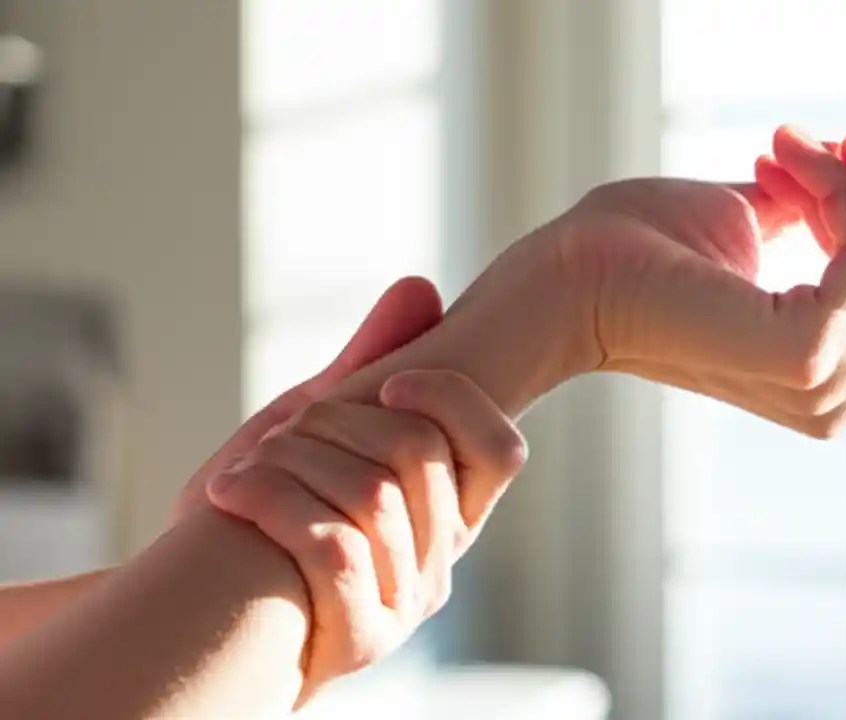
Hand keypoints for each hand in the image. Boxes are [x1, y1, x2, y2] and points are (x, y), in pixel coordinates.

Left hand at [205, 369, 523, 701]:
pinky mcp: (362, 640)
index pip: (500, 449)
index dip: (450, 399)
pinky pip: (335, 551)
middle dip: (333, 420)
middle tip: (284, 432)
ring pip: (372, 496)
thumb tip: (422, 288)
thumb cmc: (265, 510)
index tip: (388, 383)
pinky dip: (272, 504)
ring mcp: (407, 603)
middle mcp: (440, 557)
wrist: (198, 606)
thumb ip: (369, 365)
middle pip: (419, 453)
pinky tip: (231, 493)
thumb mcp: (314, 429)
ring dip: (288, 461)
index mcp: (446, 508)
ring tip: (244, 470)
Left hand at [552, 125, 845, 435]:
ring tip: (806, 143)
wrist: (566, 275)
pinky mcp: (801, 361)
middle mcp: (845, 395)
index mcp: (844, 370)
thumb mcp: (762, 225)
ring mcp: (827, 388)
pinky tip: (775, 156)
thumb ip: (829, 216)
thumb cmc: (649, 249)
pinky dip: (838, 187)